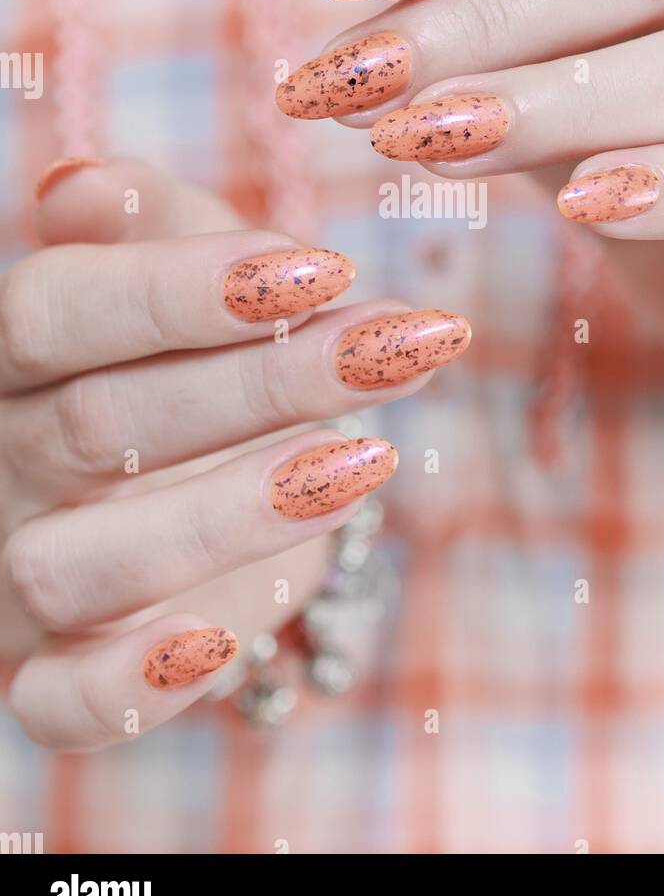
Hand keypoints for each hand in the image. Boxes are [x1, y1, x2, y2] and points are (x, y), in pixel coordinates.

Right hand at [1, 158, 469, 748]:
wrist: (213, 476)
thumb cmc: (200, 351)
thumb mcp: (189, 265)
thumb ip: (146, 219)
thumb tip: (81, 189)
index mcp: (18, 353)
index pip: (56, 311)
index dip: (181, 291)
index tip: (326, 270)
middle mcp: (2, 460)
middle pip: (99, 425)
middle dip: (262, 385)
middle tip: (392, 349)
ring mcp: (19, 571)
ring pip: (83, 565)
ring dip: (229, 515)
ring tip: (362, 461)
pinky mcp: (50, 674)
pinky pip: (61, 705)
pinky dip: (131, 688)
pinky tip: (222, 642)